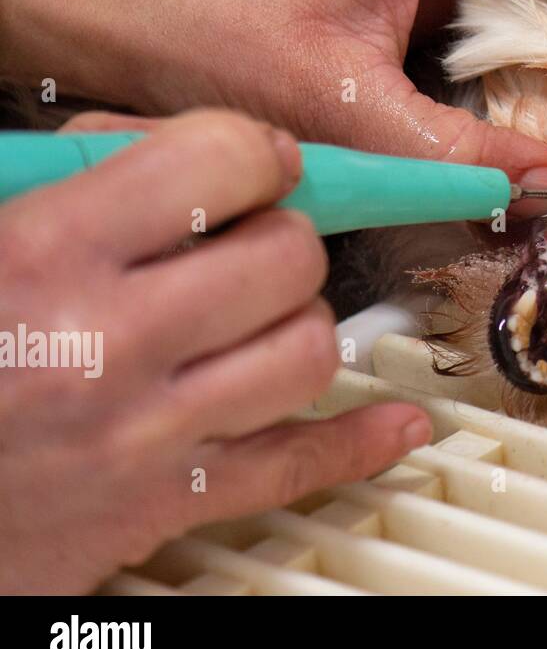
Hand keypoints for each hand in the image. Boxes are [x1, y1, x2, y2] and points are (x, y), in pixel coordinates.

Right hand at [0, 109, 430, 592]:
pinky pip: (296, 467)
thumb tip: (175, 144)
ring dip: (299, 322)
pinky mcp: (162, 503)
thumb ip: (70, 172)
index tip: (251, 164)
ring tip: (256, 316)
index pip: (223, 161)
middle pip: (288, 258)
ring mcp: (148, 432)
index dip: (253, 152)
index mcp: (51, 251)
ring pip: (309, 351)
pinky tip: (393, 420)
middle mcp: (111, 341)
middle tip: (244, 243)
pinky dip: (358, 441)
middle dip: (280, 237)